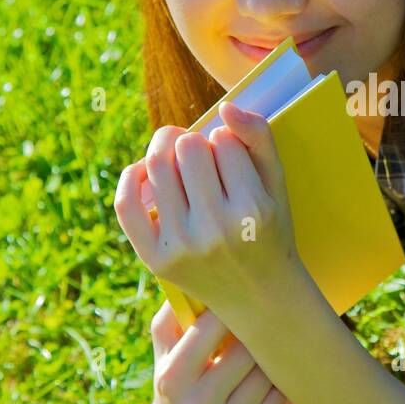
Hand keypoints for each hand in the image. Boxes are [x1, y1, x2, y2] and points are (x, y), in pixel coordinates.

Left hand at [114, 102, 301, 324]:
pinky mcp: (156, 260)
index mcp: (252, 211)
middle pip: (188, 148)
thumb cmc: (270, 230)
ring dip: (168, 153)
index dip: (226, 142)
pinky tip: (147, 172)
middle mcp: (216, 231)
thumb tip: (225, 107)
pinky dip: (132, 177)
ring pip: (158, 165)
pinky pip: (127, 203)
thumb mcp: (278, 185)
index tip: (233, 161)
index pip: (222, 141)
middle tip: (205, 162)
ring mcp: (182, 247)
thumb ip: (260, 138)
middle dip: (196, 145)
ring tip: (181, 162)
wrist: (259, 296)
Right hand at [148, 299, 286, 403]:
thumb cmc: (176, 388)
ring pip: (265, 375)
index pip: (210, 328)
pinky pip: (278, 400)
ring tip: (264, 353)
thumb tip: (188, 279)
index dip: (231, 309)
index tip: (243, 299)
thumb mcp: (163, 357)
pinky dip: (277, 386)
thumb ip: (171, 319)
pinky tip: (270, 381)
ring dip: (268, 360)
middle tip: (263, 324)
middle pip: (245, 351)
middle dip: (254, 336)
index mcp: (171, 380)